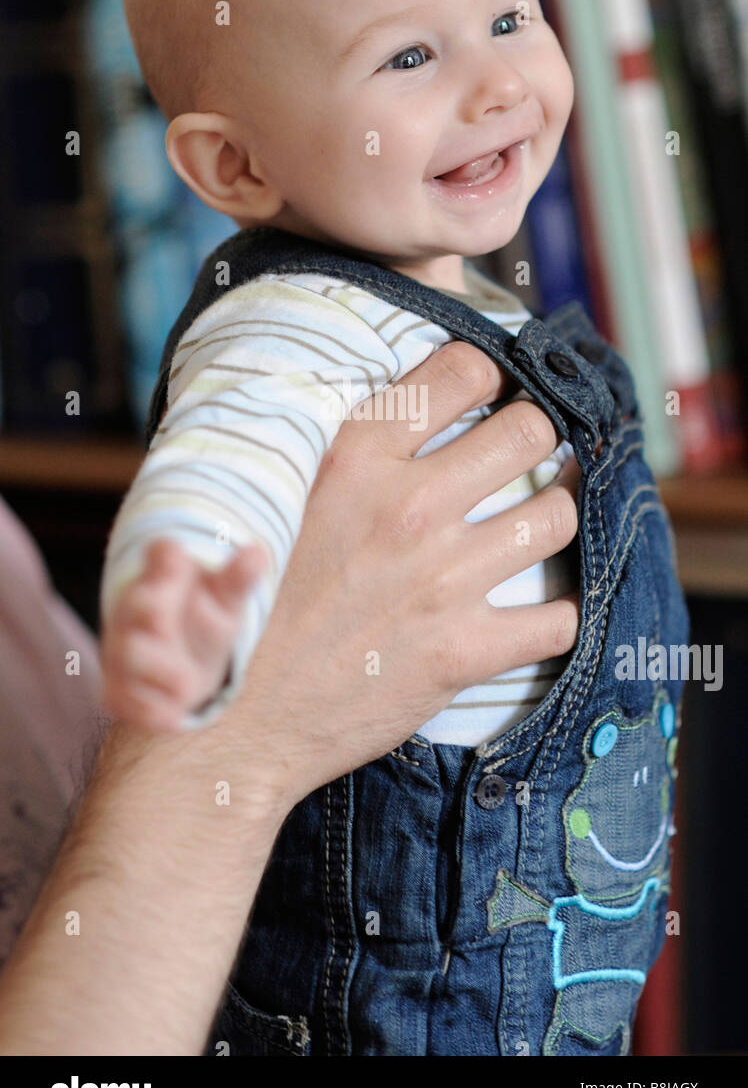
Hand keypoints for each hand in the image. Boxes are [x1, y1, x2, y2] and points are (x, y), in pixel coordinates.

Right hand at [0, 342, 579, 1056]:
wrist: (233, 717)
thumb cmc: (250, 605)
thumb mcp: (281, 496)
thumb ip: (342, 452)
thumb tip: (399, 414)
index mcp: (357, 458)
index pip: (464, 370)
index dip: (488, 374)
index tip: (489, 392)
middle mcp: (410, 509)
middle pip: (528, 431)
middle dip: (535, 435)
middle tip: (524, 452)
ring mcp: (445, 581)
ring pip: (556, 515)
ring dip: (552, 513)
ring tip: (536, 519)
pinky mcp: (464, 650)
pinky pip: (558, 619)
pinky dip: (557, 614)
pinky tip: (538, 609)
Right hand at [99, 539, 267, 731]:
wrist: (182, 665)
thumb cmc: (204, 620)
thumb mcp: (227, 598)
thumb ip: (239, 577)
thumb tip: (258, 554)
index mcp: (164, 578)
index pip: (161, 556)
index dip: (166, 557)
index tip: (176, 558)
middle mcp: (136, 611)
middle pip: (136, 605)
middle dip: (150, 611)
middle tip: (163, 621)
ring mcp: (124, 649)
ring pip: (127, 654)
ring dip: (156, 668)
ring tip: (187, 684)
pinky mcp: (119, 687)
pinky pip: (123, 699)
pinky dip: (148, 710)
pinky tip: (173, 717)